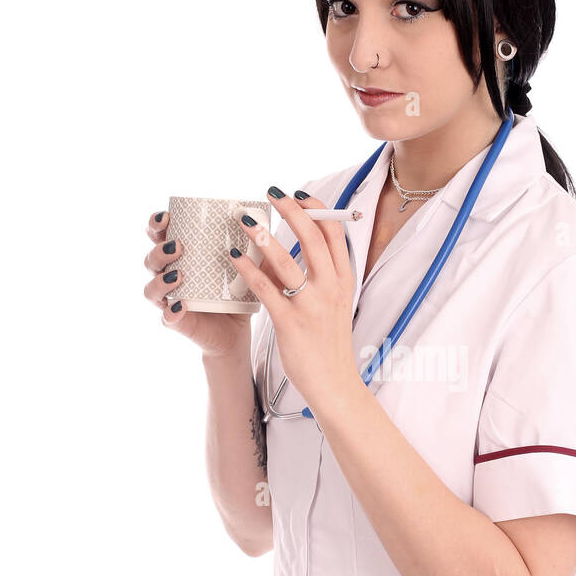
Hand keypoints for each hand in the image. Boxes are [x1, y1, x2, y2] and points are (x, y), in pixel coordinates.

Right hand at [143, 209, 251, 359]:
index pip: (159, 236)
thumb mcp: (247, 269)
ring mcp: (170, 299)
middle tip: (177, 246)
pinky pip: (166, 317)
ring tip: (178, 275)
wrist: (236, 331)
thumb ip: (252, 250)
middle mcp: (169, 276)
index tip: (166, 215)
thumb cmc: (236, 295)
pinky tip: (181, 306)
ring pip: (151, 288)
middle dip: (159, 250)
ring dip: (161, 280)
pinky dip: (171, 312)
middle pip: (151, 259)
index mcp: (181, 257)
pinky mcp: (176, 321)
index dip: (155, 224)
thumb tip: (265, 225)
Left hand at [229, 191, 362, 414]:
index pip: (334, 233)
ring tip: (244, 219)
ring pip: (285, 260)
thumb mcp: (333, 303)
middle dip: (290, 210)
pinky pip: (264, 288)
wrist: (333, 382)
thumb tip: (290, 247)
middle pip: (312, 237)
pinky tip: (232, 256)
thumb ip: (318, 275)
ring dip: (262, 235)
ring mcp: (310, 305)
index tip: (298, 195)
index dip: (316, 209)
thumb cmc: (328, 342)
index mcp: (343, 280)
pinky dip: (246, 268)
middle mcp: (330, 288)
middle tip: (270, 193)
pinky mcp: (289, 322)